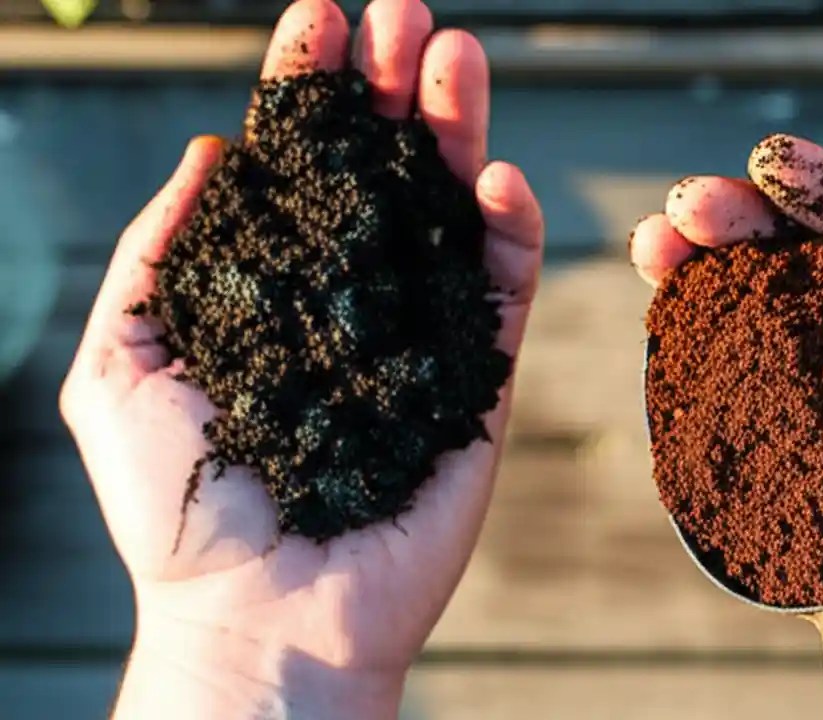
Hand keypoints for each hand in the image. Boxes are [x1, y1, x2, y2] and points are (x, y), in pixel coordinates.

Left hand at [59, 1, 542, 717]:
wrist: (262, 614)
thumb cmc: (177, 505)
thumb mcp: (124, 358)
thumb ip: (160, 250)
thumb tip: (207, 153)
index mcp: (275, 282)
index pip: (299, 164)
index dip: (309, 88)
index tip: (318, 19)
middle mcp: (353, 293)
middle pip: (385, 167)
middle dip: (394, 84)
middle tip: (404, 14)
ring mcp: (422, 330)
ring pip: (452, 206)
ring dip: (458, 127)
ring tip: (454, 55)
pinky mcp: (480, 375)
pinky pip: (505, 287)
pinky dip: (509, 226)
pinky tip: (492, 172)